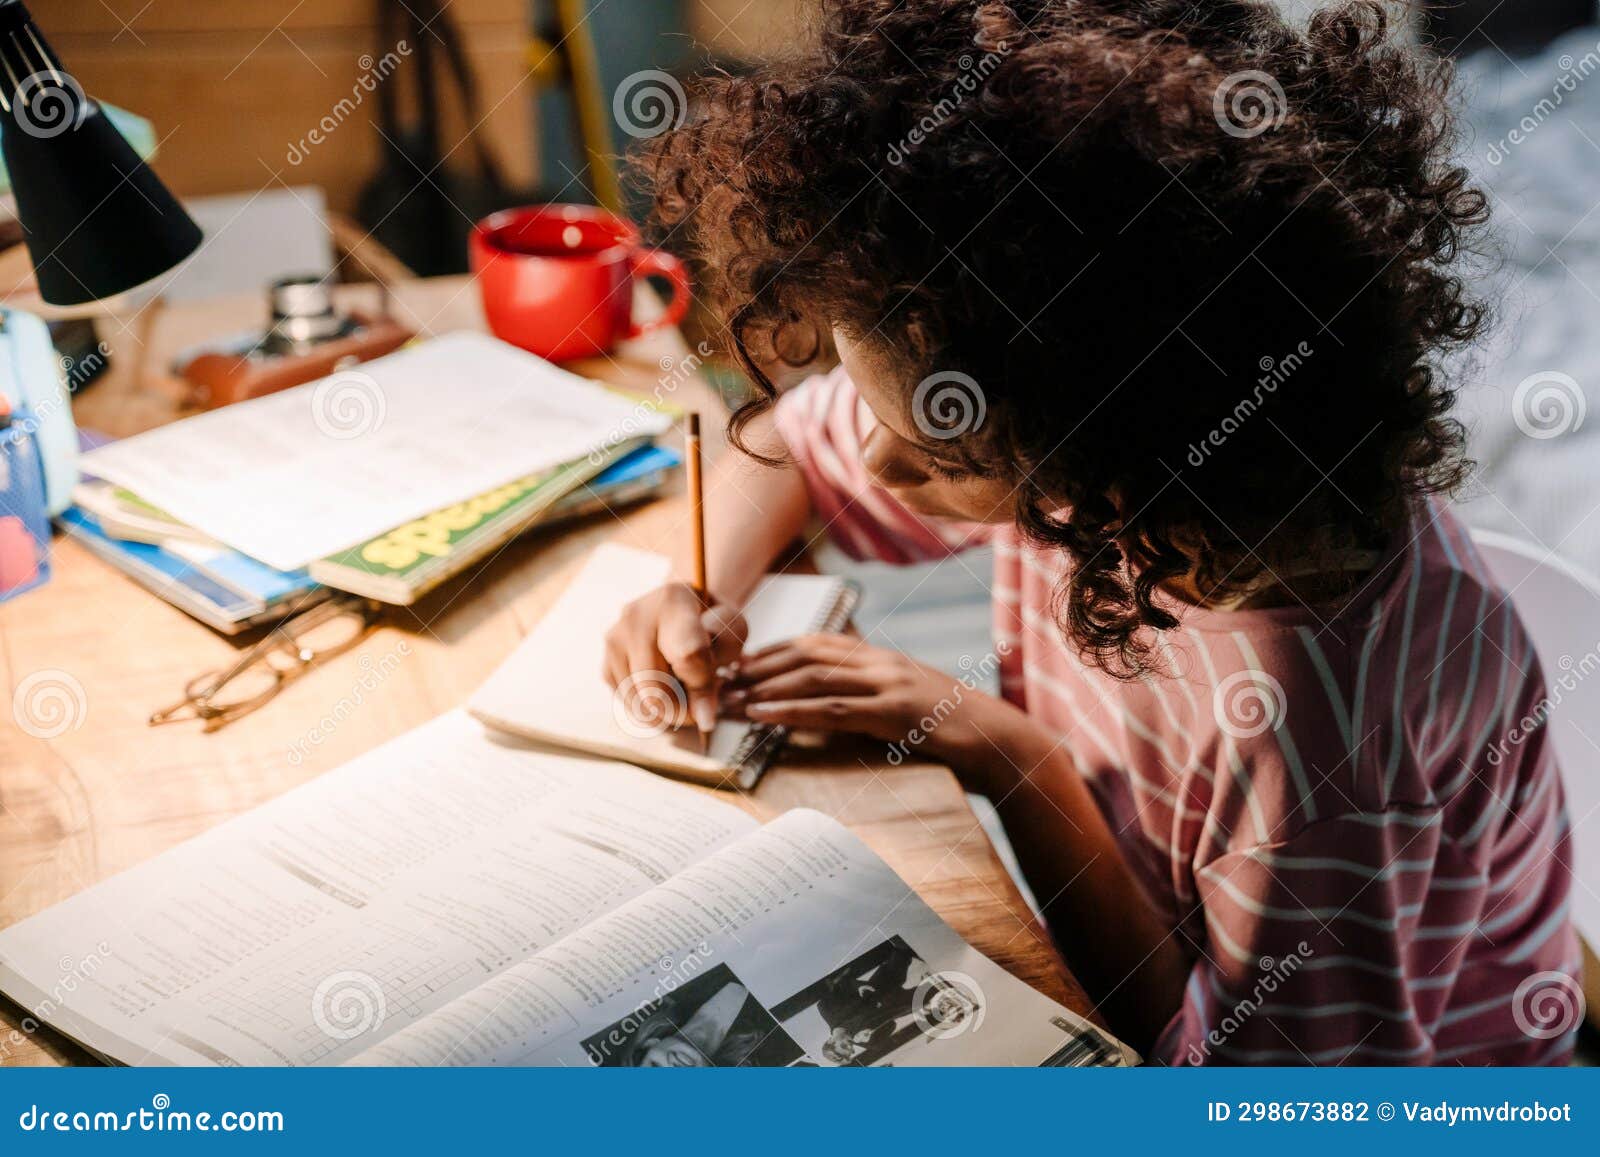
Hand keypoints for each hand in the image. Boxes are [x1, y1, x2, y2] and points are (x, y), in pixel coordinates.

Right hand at [603, 582, 747, 731]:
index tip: (709, 712)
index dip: (701, 688)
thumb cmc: (710, 623)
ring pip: (639, 703)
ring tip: (684, 695)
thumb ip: (723, 665)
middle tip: (699, 706)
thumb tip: (702, 716)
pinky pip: (628, 706)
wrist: (679, 611)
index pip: (687, 654)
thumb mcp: (731, 630)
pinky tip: (664, 693)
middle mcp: (635, 618)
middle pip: (655, 688)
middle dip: (681, 710)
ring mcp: (614, 641)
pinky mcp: (605, 664)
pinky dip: (649, 711)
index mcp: (673, 601)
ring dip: (667, 713)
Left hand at [722, 633, 1018, 779]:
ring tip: (730, 699)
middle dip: (759, 665)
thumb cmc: (956, 734)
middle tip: (720, 680)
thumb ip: (872, 703)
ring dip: (765, 687)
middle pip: (806, 653)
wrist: (1004, 745)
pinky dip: (791, 710)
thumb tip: (831, 715)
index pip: (817, 644)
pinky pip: (833, 709)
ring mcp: (889, 684)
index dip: (773, 651)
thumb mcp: (909, 710)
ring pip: (813, 676)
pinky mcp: (894, 713)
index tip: (738, 664)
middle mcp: (882, 663)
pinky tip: (763, 715)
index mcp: (883, 660)